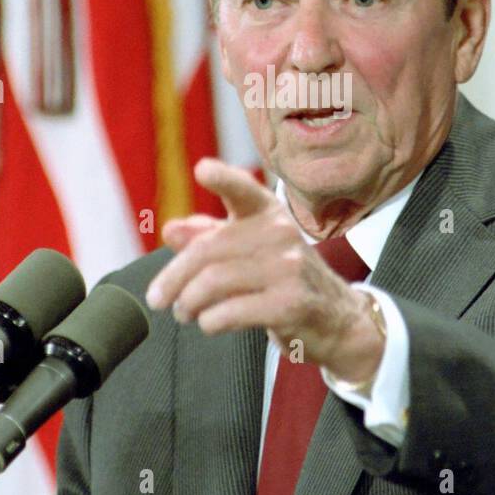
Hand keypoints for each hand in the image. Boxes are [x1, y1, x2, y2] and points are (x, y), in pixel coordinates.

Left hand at [145, 158, 384, 386]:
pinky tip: (209, 324)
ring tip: (183, 312)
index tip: (201, 170)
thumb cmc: (283, 280)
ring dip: (188, 303)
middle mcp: (280, 234)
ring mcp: (289, 267)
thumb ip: (209, 238)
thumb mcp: (249, 252)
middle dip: (174, 278)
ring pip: (214, 282)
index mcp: (268, 214)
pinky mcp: (292, 303)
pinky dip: (210, 322)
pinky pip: (231, 312)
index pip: (243, 190)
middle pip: (207, 250)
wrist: (336, 319)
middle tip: (157, 299)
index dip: (223, 178)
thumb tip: (170, 229)